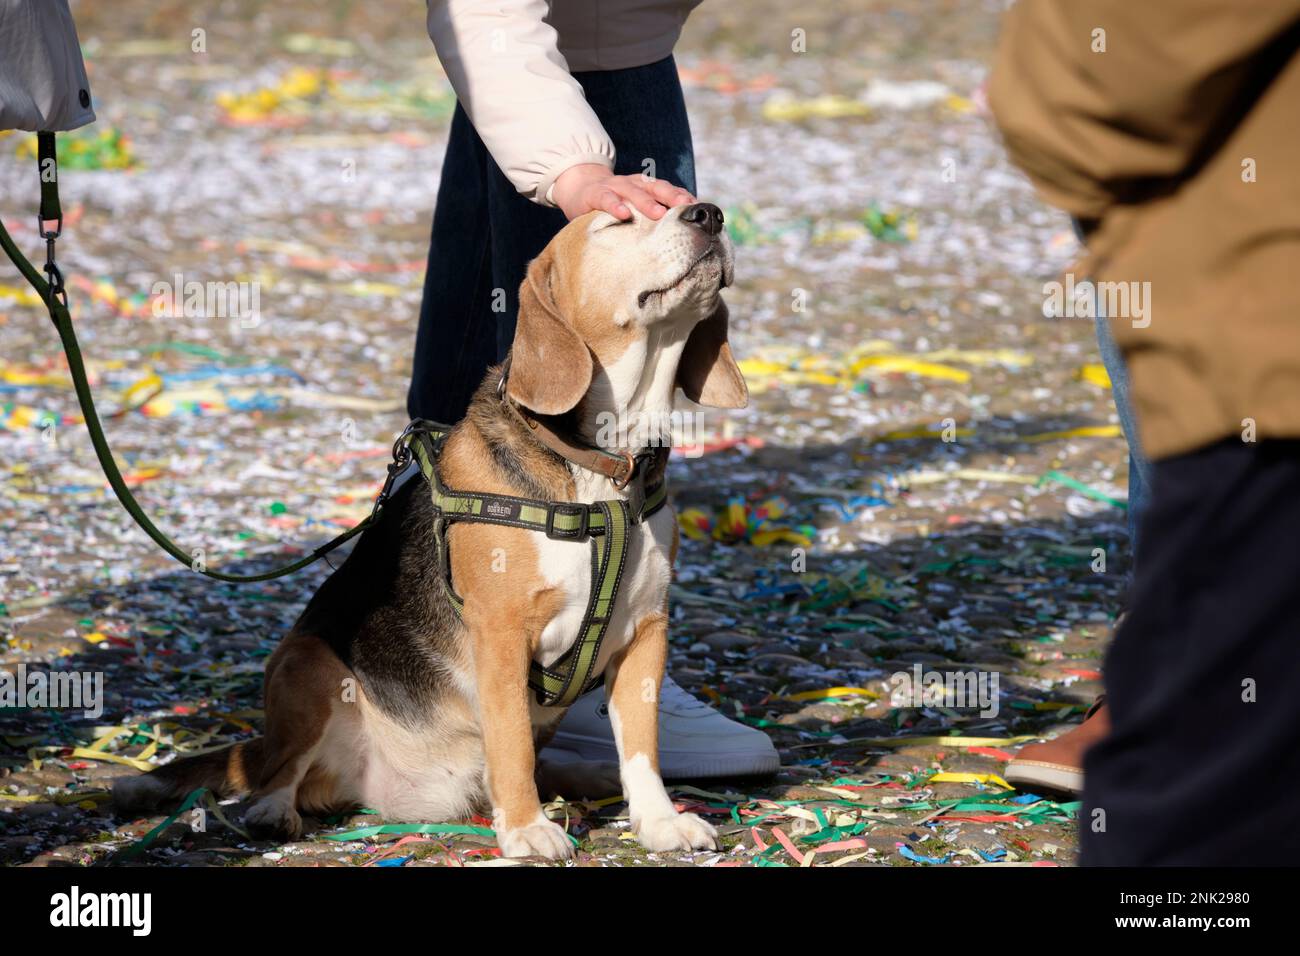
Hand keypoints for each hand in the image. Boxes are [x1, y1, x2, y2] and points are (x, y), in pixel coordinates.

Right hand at [551, 164, 695, 220]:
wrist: (581, 188)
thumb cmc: (615, 203)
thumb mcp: (636, 206)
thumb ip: (653, 216)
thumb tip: (681, 235)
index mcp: (647, 186)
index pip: (669, 190)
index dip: (683, 196)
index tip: (699, 208)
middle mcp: (634, 183)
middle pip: (657, 188)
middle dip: (672, 196)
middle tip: (686, 207)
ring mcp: (615, 187)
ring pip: (633, 192)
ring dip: (646, 202)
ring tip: (658, 213)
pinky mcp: (596, 193)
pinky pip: (606, 198)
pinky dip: (614, 205)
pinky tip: (622, 214)